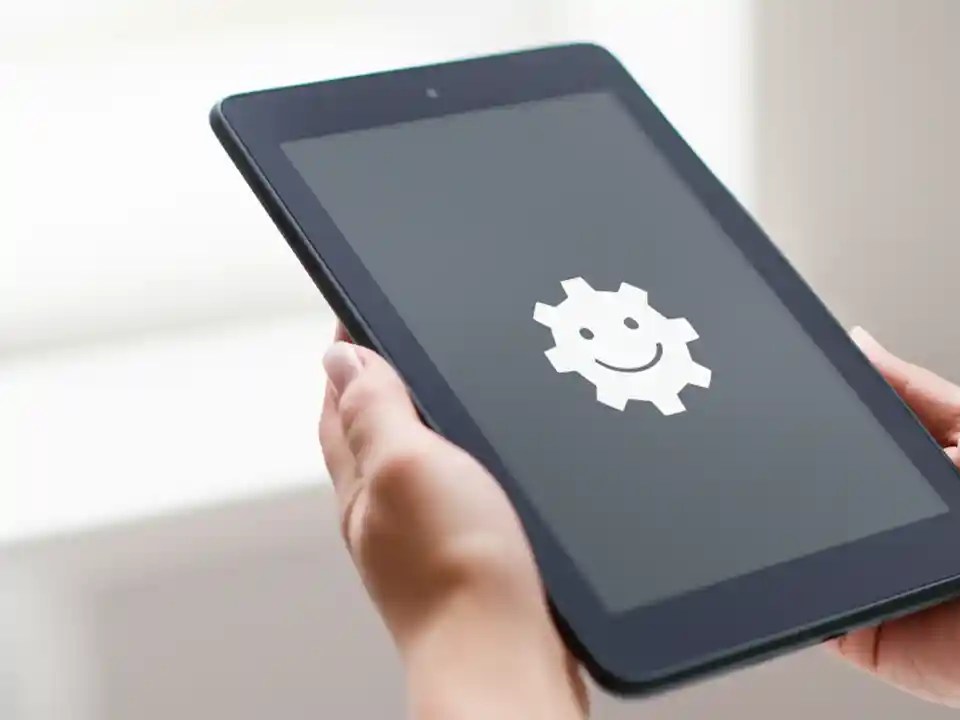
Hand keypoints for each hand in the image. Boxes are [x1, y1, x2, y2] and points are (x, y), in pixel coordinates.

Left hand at [319, 328, 585, 719]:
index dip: (350, 353)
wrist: (507, 658)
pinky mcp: (475, 557)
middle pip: (373, 432)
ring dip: (426, 425)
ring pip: (419, 463)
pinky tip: (492, 467)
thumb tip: (341, 356)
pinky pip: (459, 496)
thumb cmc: (455, 573)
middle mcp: (388, 510)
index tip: (362, 309)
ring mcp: (431, 537)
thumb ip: (376, 409)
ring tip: (444, 390)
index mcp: (362, 481)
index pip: (341, 401)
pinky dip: (466, 467)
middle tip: (395, 341)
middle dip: (382, 384)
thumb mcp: (406, 464)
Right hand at [834, 328, 959, 717]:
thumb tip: (858, 343)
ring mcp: (870, 578)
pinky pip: (816, 606)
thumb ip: (917, 390)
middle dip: (815, 464)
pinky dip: (816, 587)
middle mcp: (887, 527)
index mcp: (916, 475)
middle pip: (821, 483)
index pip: (849, 435)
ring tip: (861, 513)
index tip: (797, 379)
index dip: (823, 412)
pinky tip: (842, 564)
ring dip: (817, 524)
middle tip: (820, 448)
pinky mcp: (861, 632)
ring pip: (808, 542)